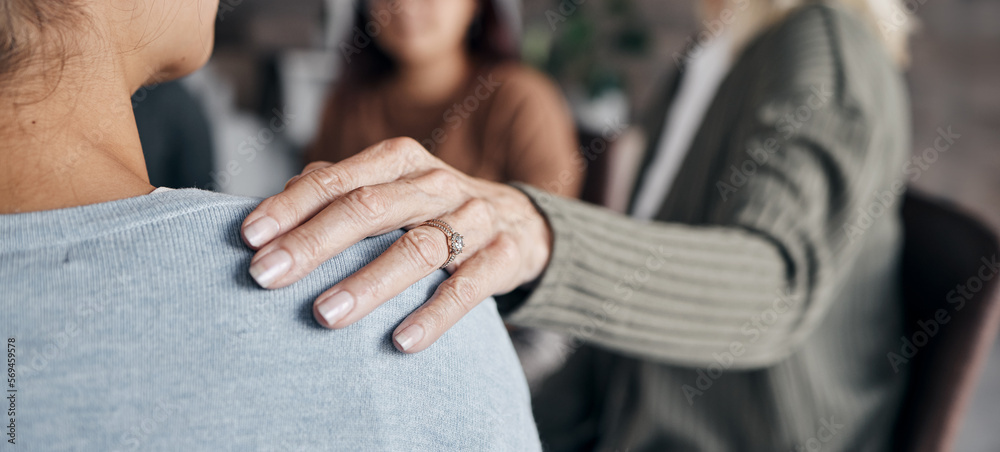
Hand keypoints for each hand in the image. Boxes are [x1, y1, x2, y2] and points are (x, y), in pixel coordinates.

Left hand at [240, 137, 552, 352]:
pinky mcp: (504, 256)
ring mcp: (474, 218)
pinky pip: (468, 287)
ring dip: (368, 282)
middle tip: (266, 276)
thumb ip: (336, 194)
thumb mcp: (390, 190)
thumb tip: (270, 213)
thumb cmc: (434, 210)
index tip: (249, 238)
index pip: (337, 180)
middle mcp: (436, 184)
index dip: (291, 207)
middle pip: (370, 208)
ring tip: (325, 314)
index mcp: (399, 162)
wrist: (523, 223)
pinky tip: (401, 341)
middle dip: (314, 242)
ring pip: (417, 248)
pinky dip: (435, 314)